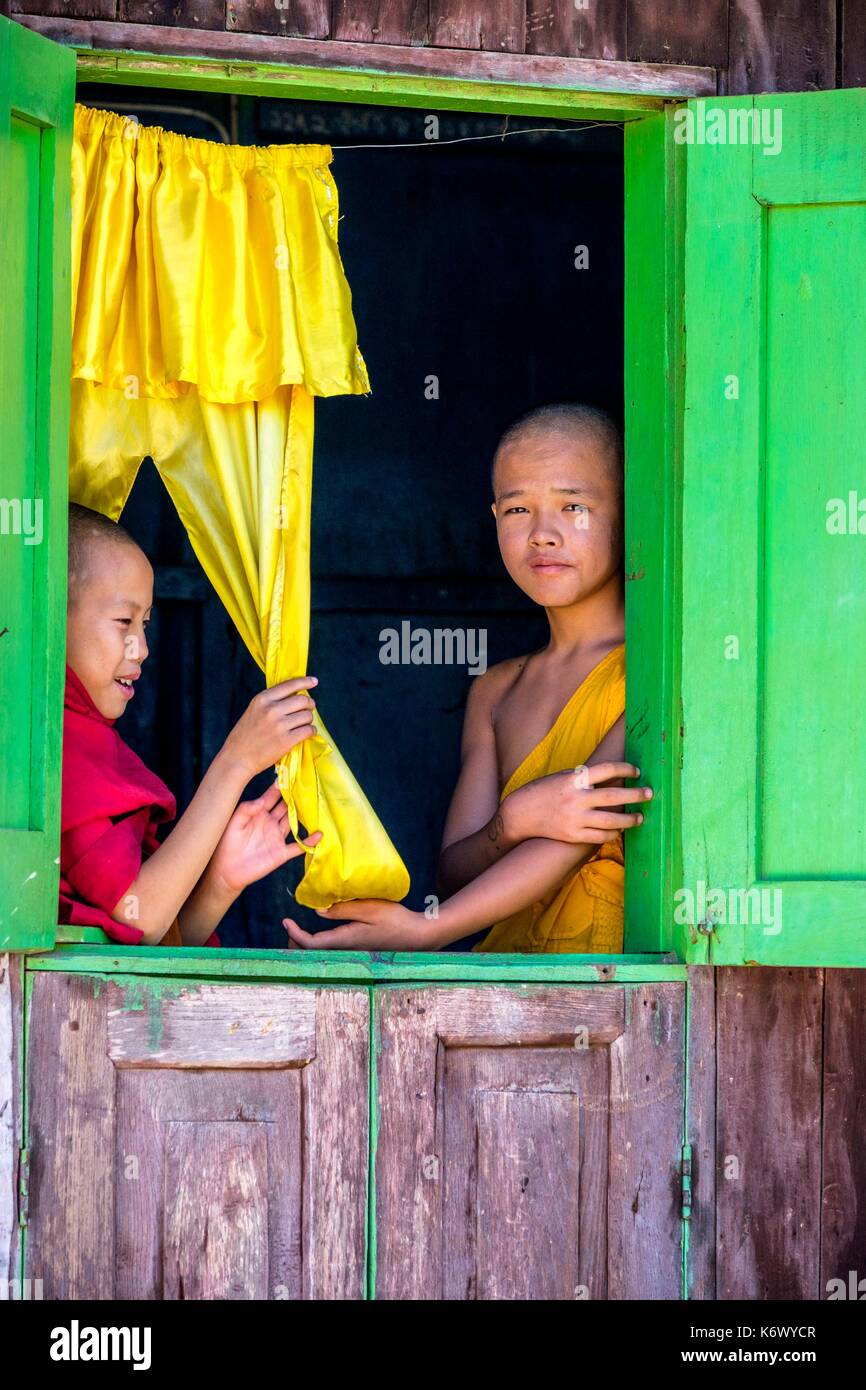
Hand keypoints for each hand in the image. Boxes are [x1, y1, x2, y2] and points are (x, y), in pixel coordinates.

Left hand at [209, 780, 321, 894]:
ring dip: (304, 814)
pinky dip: (309, 841)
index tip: (290, 773)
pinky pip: (298, 846)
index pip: (272, 796)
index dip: (280, 786)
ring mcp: (277, 837)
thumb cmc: (226, 844)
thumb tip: (262, 801)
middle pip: (286, 806)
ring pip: (294, 822)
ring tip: (316, 803)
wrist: (225, 871)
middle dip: (296, 796)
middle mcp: (270, 822)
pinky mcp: (281, 852)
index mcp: (258, 813)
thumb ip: (246, 809)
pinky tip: (319, 835)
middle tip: (308, 783)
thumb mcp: (233, 822)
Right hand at [220, 677, 318, 778]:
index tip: (314, 681)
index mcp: (262, 699)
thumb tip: (296, 695)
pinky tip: (306, 733)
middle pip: (303, 700)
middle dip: (309, 704)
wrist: (237, 758)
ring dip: (309, 720)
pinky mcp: (286, 740)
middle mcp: (271, 709)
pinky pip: (309, 730)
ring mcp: (280, 725)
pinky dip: (311, 731)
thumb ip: (271, 702)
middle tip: (308, 709)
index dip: (304, 682)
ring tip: (302, 724)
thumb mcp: (254, 710)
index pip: (289, 685)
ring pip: (307, 716)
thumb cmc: (245, 735)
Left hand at [284, 899, 434, 950]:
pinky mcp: (358, 952)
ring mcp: (352, 954)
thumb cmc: (396, 920)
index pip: (311, 944)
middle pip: (311, 955)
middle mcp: (345, 951)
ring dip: (306, 945)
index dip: (295, 934)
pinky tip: (321, 934)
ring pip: (320, 955)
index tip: (286, 920)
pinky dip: (318, 945)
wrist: (418, 936)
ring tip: (298, 931)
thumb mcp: (370, 908)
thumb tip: (317, 911)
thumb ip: (343, 909)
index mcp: (345, 940)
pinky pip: (331, 952)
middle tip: (288, 926)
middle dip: (295, 943)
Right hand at [501, 762, 651, 845]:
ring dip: (629, 819)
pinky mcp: (572, 836)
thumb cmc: (544, 791)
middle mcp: (575, 799)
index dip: (625, 769)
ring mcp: (574, 819)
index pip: (606, 770)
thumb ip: (585, 778)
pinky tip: (620, 830)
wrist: (520, 814)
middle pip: (613, 797)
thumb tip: (614, 777)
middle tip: (650, 794)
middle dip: (635, 795)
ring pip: (611, 821)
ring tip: (640, 817)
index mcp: (573, 780)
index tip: (636, 772)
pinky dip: (613, 834)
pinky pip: (599, 837)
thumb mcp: (563, 777)